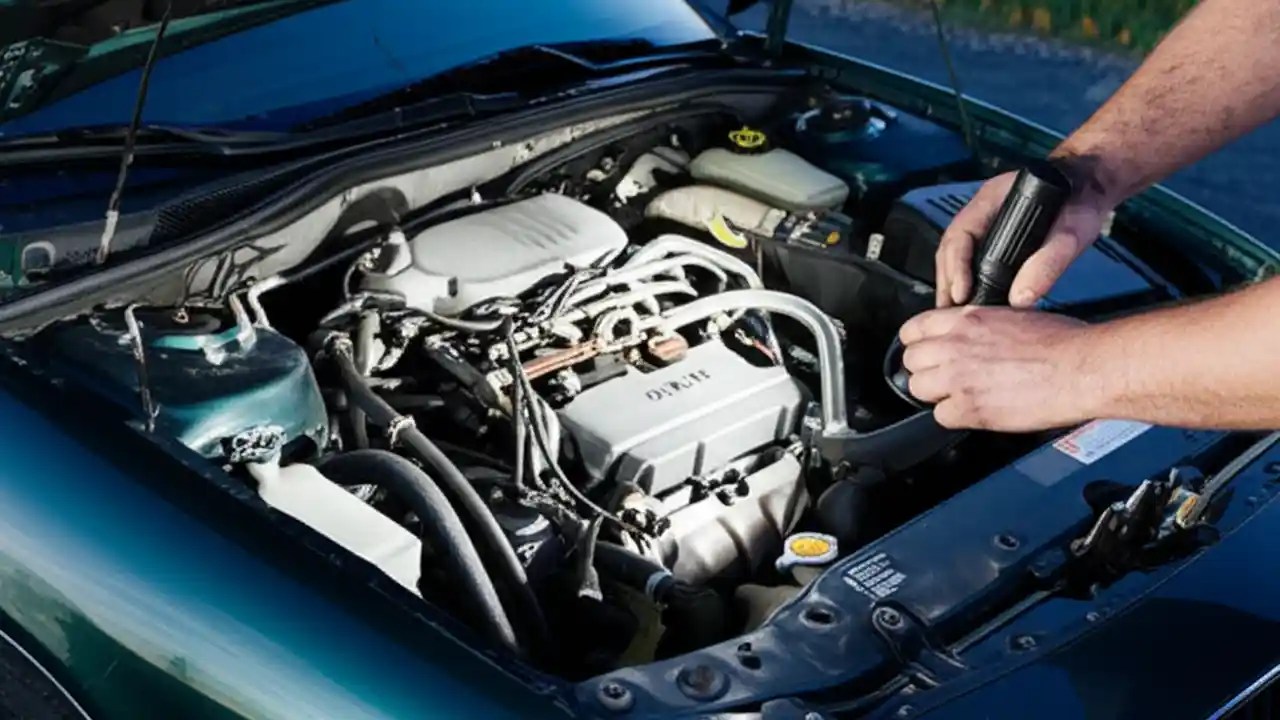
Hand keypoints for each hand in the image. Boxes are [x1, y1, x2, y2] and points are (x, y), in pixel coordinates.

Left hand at [898, 306, 1096, 430]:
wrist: (1082, 368)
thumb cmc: (1062, 342)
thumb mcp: (1013, 315)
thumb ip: (980, 325)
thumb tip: (970, 335)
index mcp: (967, 320)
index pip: (914, 329)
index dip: (918, 342)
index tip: (924, 350)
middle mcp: (956, 346)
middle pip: (911, 361)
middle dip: (925, 369)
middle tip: (944, 376)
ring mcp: (959, 378)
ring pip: (919, 388)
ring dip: (936, 393)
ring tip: (958, 395)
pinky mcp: (970, 408)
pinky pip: (940, 417)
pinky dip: (955, 416)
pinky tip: (974, 411)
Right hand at [935, 171, 1112, 307]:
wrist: (1090, 187)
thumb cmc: (1082, 201)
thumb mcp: (1072, 231)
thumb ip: (1049, 262)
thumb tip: (1020, 299)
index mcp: (991, 200)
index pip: (960, 235)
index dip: (957, 266)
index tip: (961, 294)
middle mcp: (981, 212)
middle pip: (950, 249)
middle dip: (948, 282)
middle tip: (950, 313)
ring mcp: (984, 223)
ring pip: (955, 255)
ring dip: (951, 284)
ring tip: (953, 313)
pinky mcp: (992, 237)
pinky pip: (970, 259)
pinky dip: (965, 281)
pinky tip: (969, 301)